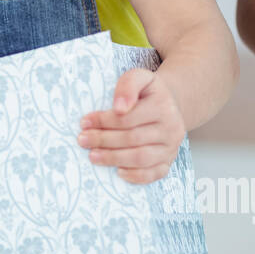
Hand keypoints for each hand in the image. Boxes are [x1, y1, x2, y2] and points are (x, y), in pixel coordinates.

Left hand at [77, 67, 184, 183]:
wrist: (170, 104)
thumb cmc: (148, 92)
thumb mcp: (139, 77)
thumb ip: (128, 84)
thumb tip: (119, 107)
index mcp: (162, 106)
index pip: (128, 118)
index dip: (103, 121)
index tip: (84, 122)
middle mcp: (171, 128)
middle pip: (133, 138)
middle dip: (104, 140)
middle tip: (83, 140)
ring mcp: (171, 147)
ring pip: (142, 158)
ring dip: (114, 158)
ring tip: (93, 156)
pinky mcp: (169, 161)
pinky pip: (155, 173)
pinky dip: (136, 176)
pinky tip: (118, 172)